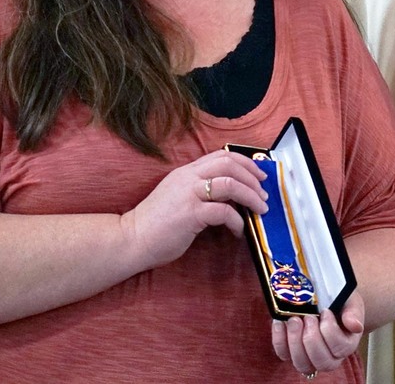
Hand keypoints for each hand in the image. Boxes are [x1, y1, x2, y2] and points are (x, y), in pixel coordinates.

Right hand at [121, 149, 268, 271]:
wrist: (131, 239)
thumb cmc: (155, 224)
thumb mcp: (178, 197)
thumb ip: (199, 190)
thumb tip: (230, 196)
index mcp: (186, 172)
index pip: (221, 155)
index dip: (245, 163)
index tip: (258, 176)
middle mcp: (188, 178)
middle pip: (229, 164)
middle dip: (252, 177)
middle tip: (263, 193)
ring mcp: (189, 194)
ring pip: (230, 184)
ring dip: (251, 196)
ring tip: (259, 209)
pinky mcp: (190, 214)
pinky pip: (224, 212)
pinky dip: (237, 221)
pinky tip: (238, 230)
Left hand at [271, 292, 364, 376]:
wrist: (328, 299)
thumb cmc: (340, 302)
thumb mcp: (351, 301)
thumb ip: (353, 312)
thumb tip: (355, 325)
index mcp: (347, 345)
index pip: (341, 348)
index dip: (331, 331)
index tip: (326, 311)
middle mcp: (330, 357)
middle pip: (322, 361)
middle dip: (312, 339)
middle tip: (309, 317)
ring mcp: (310, 358)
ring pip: (302, 364)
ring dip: (295, 341)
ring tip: (295, 320)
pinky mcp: (292, 353)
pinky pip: (283, 354)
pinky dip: (280, 340)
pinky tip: (281, 323)